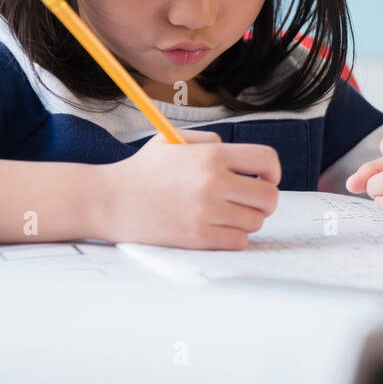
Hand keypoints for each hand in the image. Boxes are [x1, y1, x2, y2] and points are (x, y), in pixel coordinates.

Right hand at [97, 128, 279, 248]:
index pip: (266, 160)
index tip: (266, 180)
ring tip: (226, 216)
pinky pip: (239, 242)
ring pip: (256, 222)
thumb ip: (210, 142)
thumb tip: (243, 158)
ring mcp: (206, 211)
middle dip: (265, 201)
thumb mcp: (173, 141)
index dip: (273, 172)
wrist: (108, 200)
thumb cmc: (142, 171)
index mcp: (211, 154)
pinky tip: (217, 231)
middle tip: (249, 203)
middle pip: (269, 196)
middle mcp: (213, 181)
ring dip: (247, 221)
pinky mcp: (198, 237)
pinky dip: (234, 238)